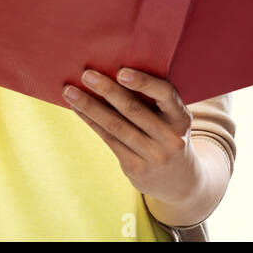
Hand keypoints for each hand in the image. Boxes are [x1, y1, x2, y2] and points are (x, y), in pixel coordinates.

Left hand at [63, 68, 202, 206]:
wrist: (179, 181)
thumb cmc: (169, 136)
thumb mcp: (173, 119)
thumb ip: (154, 101)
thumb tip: (113, 73)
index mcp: (182, 118)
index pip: (166, 94)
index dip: (143, 82)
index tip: (120, 71)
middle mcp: (170, 138)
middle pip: (134, 110)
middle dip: (107, 90)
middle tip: (86, 75)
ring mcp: (153, 156)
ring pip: (116, 126)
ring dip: (90, 106)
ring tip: (70, 92)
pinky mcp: (135, 168)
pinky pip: (109, 140)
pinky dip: (91, 122)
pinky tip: (77, 109)